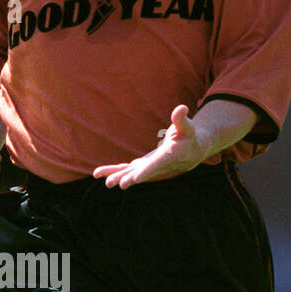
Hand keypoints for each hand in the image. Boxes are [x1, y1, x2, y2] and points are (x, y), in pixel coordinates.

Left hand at [93, 104, 207, 188]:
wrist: (191, 152)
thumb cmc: (189, 136)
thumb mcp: (187, 127)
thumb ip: (181, 119)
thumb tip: (181, 108)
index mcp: (168, 157)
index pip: (156, 165)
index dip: (147, 171)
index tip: (136, 179)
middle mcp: (156, 167)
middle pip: (141, 174)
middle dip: (128, 178)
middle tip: (116, 183)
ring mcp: (147, 168)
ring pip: (130, 173)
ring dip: (116, 175)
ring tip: (102, 179)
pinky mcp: (141, 167)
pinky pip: (126, 169)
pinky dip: (114, 171)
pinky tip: (99, 173)